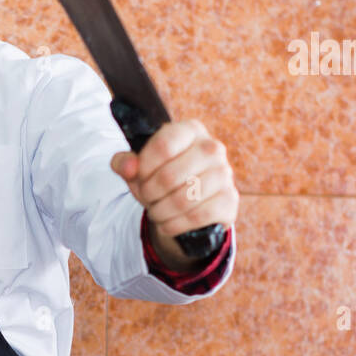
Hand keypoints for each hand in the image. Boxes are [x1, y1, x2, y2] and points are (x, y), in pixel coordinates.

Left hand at [110, 120, 238, 268]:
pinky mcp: (230, 200)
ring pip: (183, 199)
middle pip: (169, 176)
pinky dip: (176, 225)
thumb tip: (128, 167)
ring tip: (155, 212)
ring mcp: (225, 174)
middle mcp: (212, 148)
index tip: (139, 177)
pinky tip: (168, 224)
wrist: (189, 201)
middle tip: (146, 198)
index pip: (163, 146)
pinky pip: (198, 216)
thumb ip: (125, 162)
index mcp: (190, 130)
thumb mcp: (139, 167)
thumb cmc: (161, 176)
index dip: (144, 167)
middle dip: (149, 193)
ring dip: (161, 212)